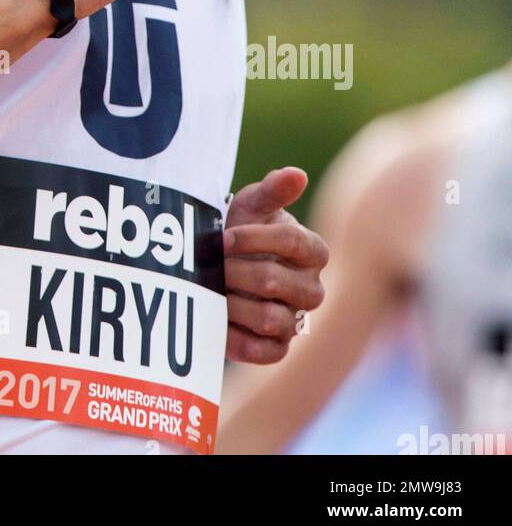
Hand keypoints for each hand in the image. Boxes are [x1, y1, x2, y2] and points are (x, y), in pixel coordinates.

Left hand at [222, 167, 328, 364]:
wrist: (220, 269)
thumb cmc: (241, 230)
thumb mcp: (251, 206)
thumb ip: (272, 190)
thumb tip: (296, 174)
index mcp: (313, 250)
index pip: (291, 241)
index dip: (252, 238)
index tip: (222, 238)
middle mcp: (311, 288)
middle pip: (275, 281)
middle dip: (236, 272)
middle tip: (212, 267)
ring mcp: (297, 320)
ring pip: (271, 319)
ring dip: (232, 304)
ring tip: (213, 292)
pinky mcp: (278, 348)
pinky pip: (264, 351)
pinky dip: (236, 337)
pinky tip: (217, 319)